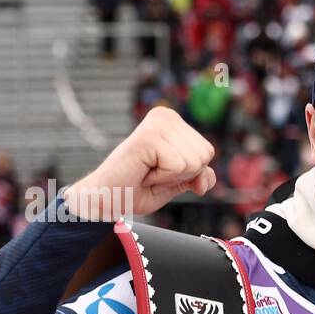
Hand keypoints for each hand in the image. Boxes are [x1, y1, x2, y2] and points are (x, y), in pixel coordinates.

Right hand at [61, 107, 217, 219]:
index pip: (207, 152)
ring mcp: (157, 123)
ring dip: (170, 177)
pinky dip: (162, 178)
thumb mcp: (178, 182)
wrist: (106, 198)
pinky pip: (178, 167)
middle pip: (204, 156)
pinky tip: (143, 172)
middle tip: (152, 172)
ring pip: (193, 163)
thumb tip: (206, 181)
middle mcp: (166, 115)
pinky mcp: (148, 136)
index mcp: (173, 121)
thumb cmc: (139, 188)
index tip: (160, 170)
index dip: (188, 172)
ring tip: (147, 172)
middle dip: (181, 175)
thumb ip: (198, 176)